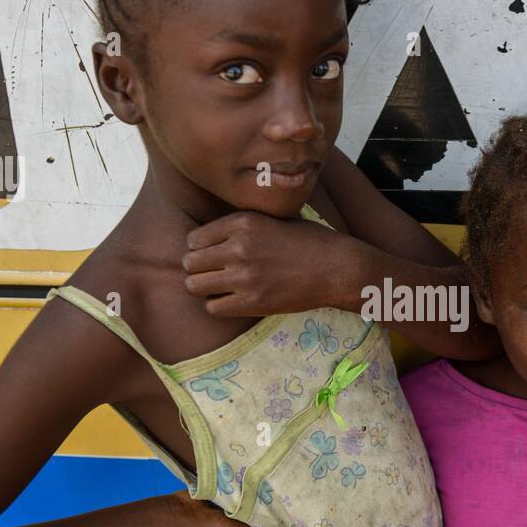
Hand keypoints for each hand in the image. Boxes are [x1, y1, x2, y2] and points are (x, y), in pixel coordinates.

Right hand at [167, 490, 320, 526]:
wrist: (182, 516)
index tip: (319, 522)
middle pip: (271, 522)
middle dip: (287, 512)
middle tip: (314, 495)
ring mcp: (234, 514)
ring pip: (260, 505)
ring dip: (272, 496)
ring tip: (299, 479)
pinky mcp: (227, 496)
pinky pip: (247, 490)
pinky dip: (257, 484)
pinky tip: (273, 472)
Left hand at [181, 210, 349, 317]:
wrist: (337, 268)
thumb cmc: (309, 241)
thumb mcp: (273, 218)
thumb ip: (241, 225)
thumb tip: (210, 238)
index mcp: (242, 222)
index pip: (194, 239)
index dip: (199, 249)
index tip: (212, 255)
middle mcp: (239, 247)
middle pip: (190, 263)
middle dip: (198, 269)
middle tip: (214, 274)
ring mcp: (244, 276)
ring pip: (194, 286)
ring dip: (203, 289)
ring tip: (219, 288)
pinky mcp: (253, 302)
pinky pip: (213, 308)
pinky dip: (218, 305)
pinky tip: (232, 300)